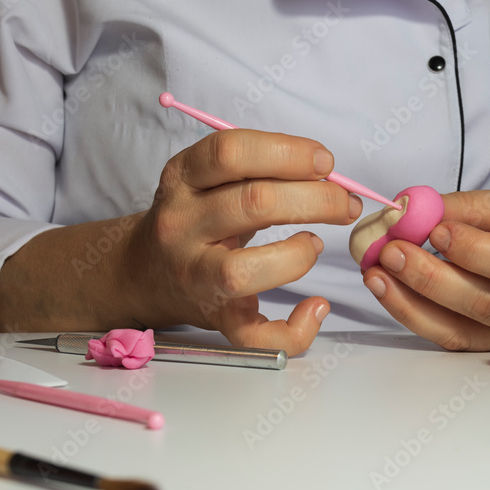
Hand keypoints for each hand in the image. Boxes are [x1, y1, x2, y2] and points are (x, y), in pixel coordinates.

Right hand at [119, 129, 361, 354]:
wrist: (145, 273)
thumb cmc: (195, 219)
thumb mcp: (208, 180)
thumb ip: (258, 171)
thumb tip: (326, 175)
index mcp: (182, 179)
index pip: (231, 153)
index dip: (287, 153)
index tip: (323, 163)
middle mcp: (181, 225)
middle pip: (253, 203)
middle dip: (315, 199)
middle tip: (345, 203)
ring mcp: (194, 275)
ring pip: (245, 269)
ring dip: (299, 254)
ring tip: (315, 244)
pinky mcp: (215, 317)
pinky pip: (254, 336)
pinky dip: (294, 331)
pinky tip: (316, 308)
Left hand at [360, 189, 489, 350]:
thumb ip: (471, 208)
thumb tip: (417, 207)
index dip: (471, 248)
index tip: (434, 227)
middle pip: (480, 301)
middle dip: (429, 276)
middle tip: (391, 250)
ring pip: (456, 326)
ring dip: (409, 300)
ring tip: (375, 272)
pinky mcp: (485, 344)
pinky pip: (444, 336)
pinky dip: (410, 314)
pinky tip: (386, 289)